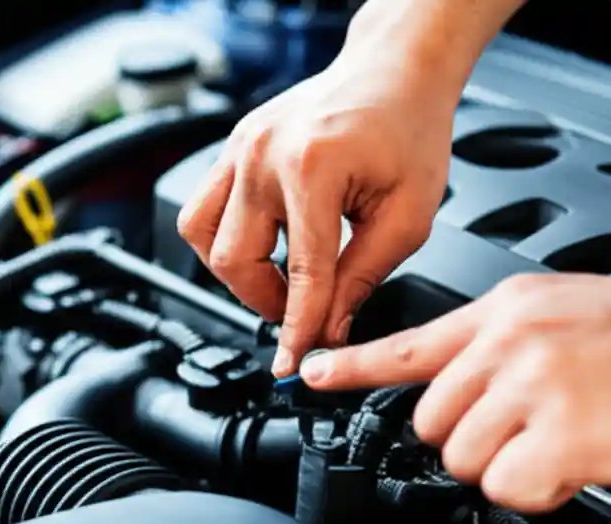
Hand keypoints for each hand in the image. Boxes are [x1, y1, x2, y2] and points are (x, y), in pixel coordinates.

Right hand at [176, 41, 457, 376]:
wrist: (395, 72)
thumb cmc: (409, 129)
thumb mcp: (408, 216)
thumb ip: (363, 277)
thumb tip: (330, 327)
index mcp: (313, 168)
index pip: (299, 272)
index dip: (296, 327)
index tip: (291, 365)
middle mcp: (264, 154)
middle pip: (233, 259)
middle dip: (266, 301)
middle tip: (303, 312)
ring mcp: (241, 146)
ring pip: (201, 234)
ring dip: (237, 272)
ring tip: (280, 279)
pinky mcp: (234, 146)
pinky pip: (205, 207)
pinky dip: (227, 238)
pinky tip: (267, 244)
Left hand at [299, 274, 610, 511]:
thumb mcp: (574, 309)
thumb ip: (511, 342)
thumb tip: (475, 382)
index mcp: (510, 307)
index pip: (410, 341)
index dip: (354, 367)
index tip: (312, 374)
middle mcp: (510, 343)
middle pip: (431, 422)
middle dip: (471, 442)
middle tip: (529, 435)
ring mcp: (532, 388)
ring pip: (463, 459)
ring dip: (507, 468)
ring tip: (565, 444)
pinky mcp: (560, 437)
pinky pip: (508, 489)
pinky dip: (539, 491)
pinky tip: (579, 465)